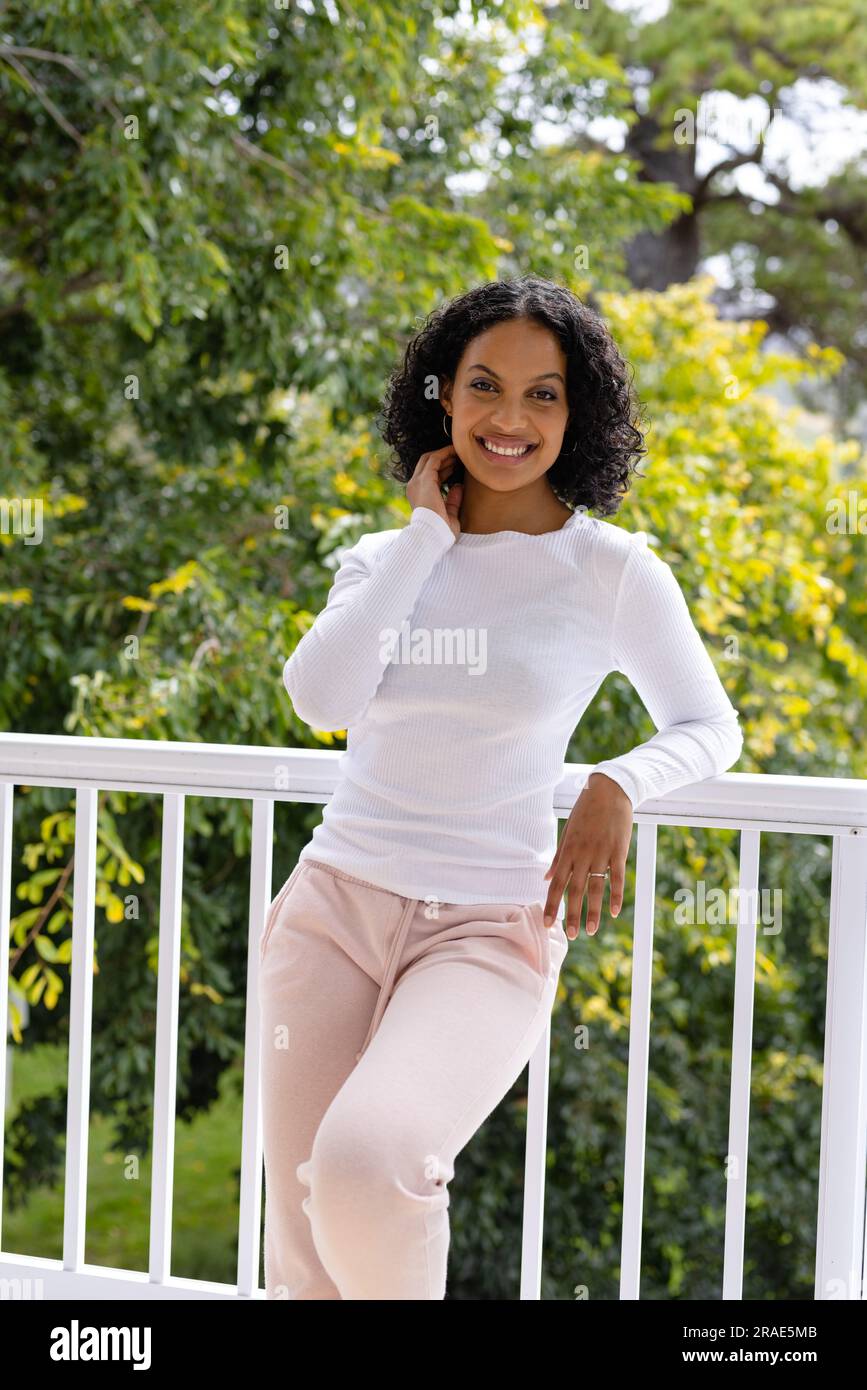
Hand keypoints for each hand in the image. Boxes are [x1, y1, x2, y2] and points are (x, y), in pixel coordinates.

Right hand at [406, 445, 462, 539]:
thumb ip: (453, 500)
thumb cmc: (442, 532)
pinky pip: (435, 459)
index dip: (443, 468)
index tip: (457, 465)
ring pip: (429, 459)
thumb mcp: (449, 514)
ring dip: (445, 453)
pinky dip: (445, 453)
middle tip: (459, 455)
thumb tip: (459, 486)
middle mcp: (414, 486)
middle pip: (426, 464)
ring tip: (459, 451)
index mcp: (418, 495)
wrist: (433, 536)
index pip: (429, 476)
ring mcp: (417, 482)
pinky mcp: (425, 479)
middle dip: (443, 457)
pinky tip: (456, 451)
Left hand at [542, 772, 632, 938]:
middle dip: (570, 914)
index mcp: (567, 851)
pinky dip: (616, 895)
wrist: (609, 791)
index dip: (551, 904)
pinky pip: (616, 877)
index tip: (546, 923)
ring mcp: (601, 854)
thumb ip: (558, 857)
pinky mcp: (618, 851)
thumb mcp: (567, 832)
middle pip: (574, 890)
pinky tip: (615, 912)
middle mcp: (582, 855)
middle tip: (570, 936)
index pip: (556, 883)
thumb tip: (547, 876)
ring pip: (595, 888)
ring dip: (592, 911)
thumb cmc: (586, 811)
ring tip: (589, 931)